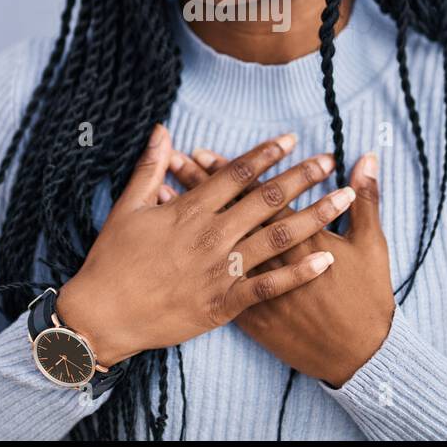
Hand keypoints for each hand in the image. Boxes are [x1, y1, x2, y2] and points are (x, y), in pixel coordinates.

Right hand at [53, 125, 355, 367]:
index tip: (292, 140)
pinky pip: (270, 286)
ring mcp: (220, 270)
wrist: (102, 317)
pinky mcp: (224, 303)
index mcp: (188, 211)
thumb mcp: (127, 207)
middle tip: (329, 160)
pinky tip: (328, 259)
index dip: (265, 154)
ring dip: (314, 216)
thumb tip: (163, 130)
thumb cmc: (112, 260)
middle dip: (302, 177)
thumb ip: (150, 168)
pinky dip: (300, 272)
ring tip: (344, 199)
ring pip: (276, 238)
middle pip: (265, 200)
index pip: (235, 174)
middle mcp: (210, 236)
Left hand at [170, 148, 395, 388]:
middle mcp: (270, 255)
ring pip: (216, 240)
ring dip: (194, 218)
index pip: (256, 194)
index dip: (230, 173)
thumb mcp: (372, 245)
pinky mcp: (247, 312)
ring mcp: (255, 285)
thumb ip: (368, 200)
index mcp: (298, 234)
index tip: (205, 152)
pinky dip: (190, 258)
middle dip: (203, 184)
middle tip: (180, 160)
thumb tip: (368, 158)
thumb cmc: (367, 299)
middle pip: (229, 211)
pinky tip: (174, 242)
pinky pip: (211, 278)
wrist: (356, 355)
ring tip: (169, 191)